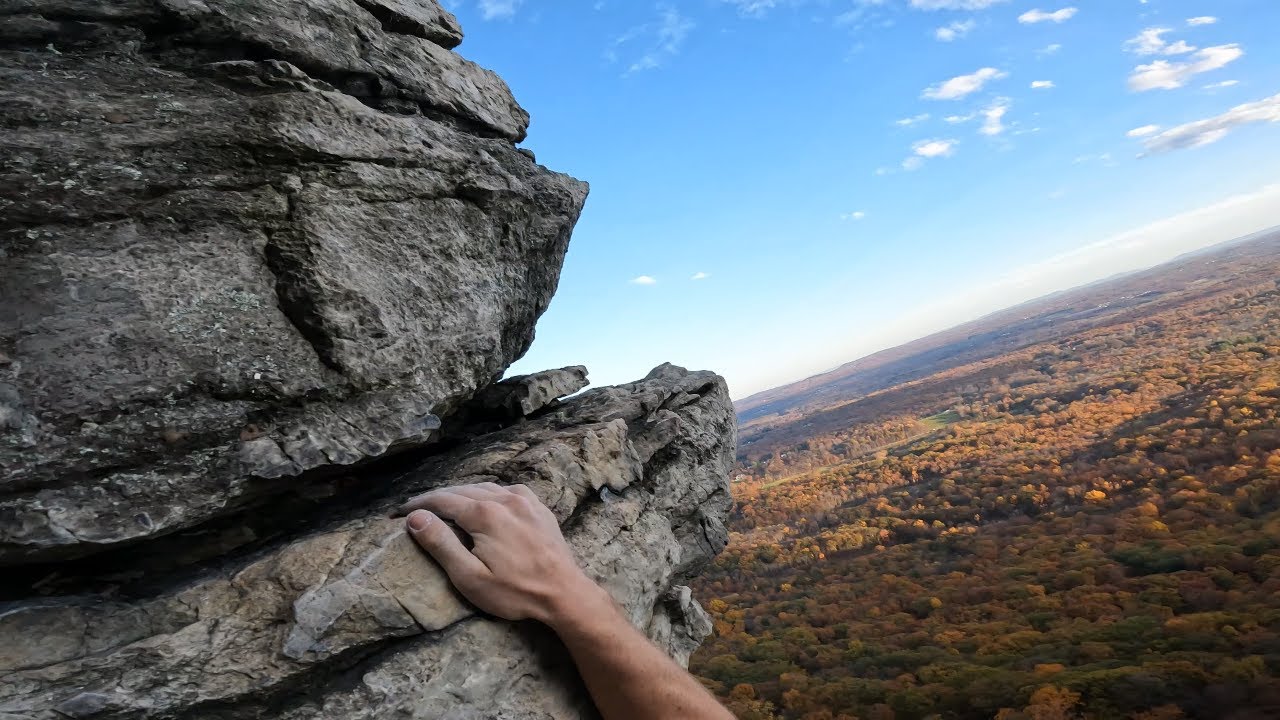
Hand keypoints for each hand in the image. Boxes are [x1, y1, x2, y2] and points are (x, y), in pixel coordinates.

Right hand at [397, 482, 609, 626]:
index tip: (399, 512)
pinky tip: (485, 502)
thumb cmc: (515, 592)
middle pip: (462, 490)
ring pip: (484, 487)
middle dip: (437, 498)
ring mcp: (525, 500)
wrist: (564, 593)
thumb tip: (415, 518)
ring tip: (445, 505)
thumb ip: (441, 544)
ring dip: (462, 494)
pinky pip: (507, 490)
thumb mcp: (470, 576)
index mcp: (484, 513)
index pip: (441, 500)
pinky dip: (489, 493)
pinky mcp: (539, 507)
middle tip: (417, 510)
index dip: (418, 505)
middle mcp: (504, 498)